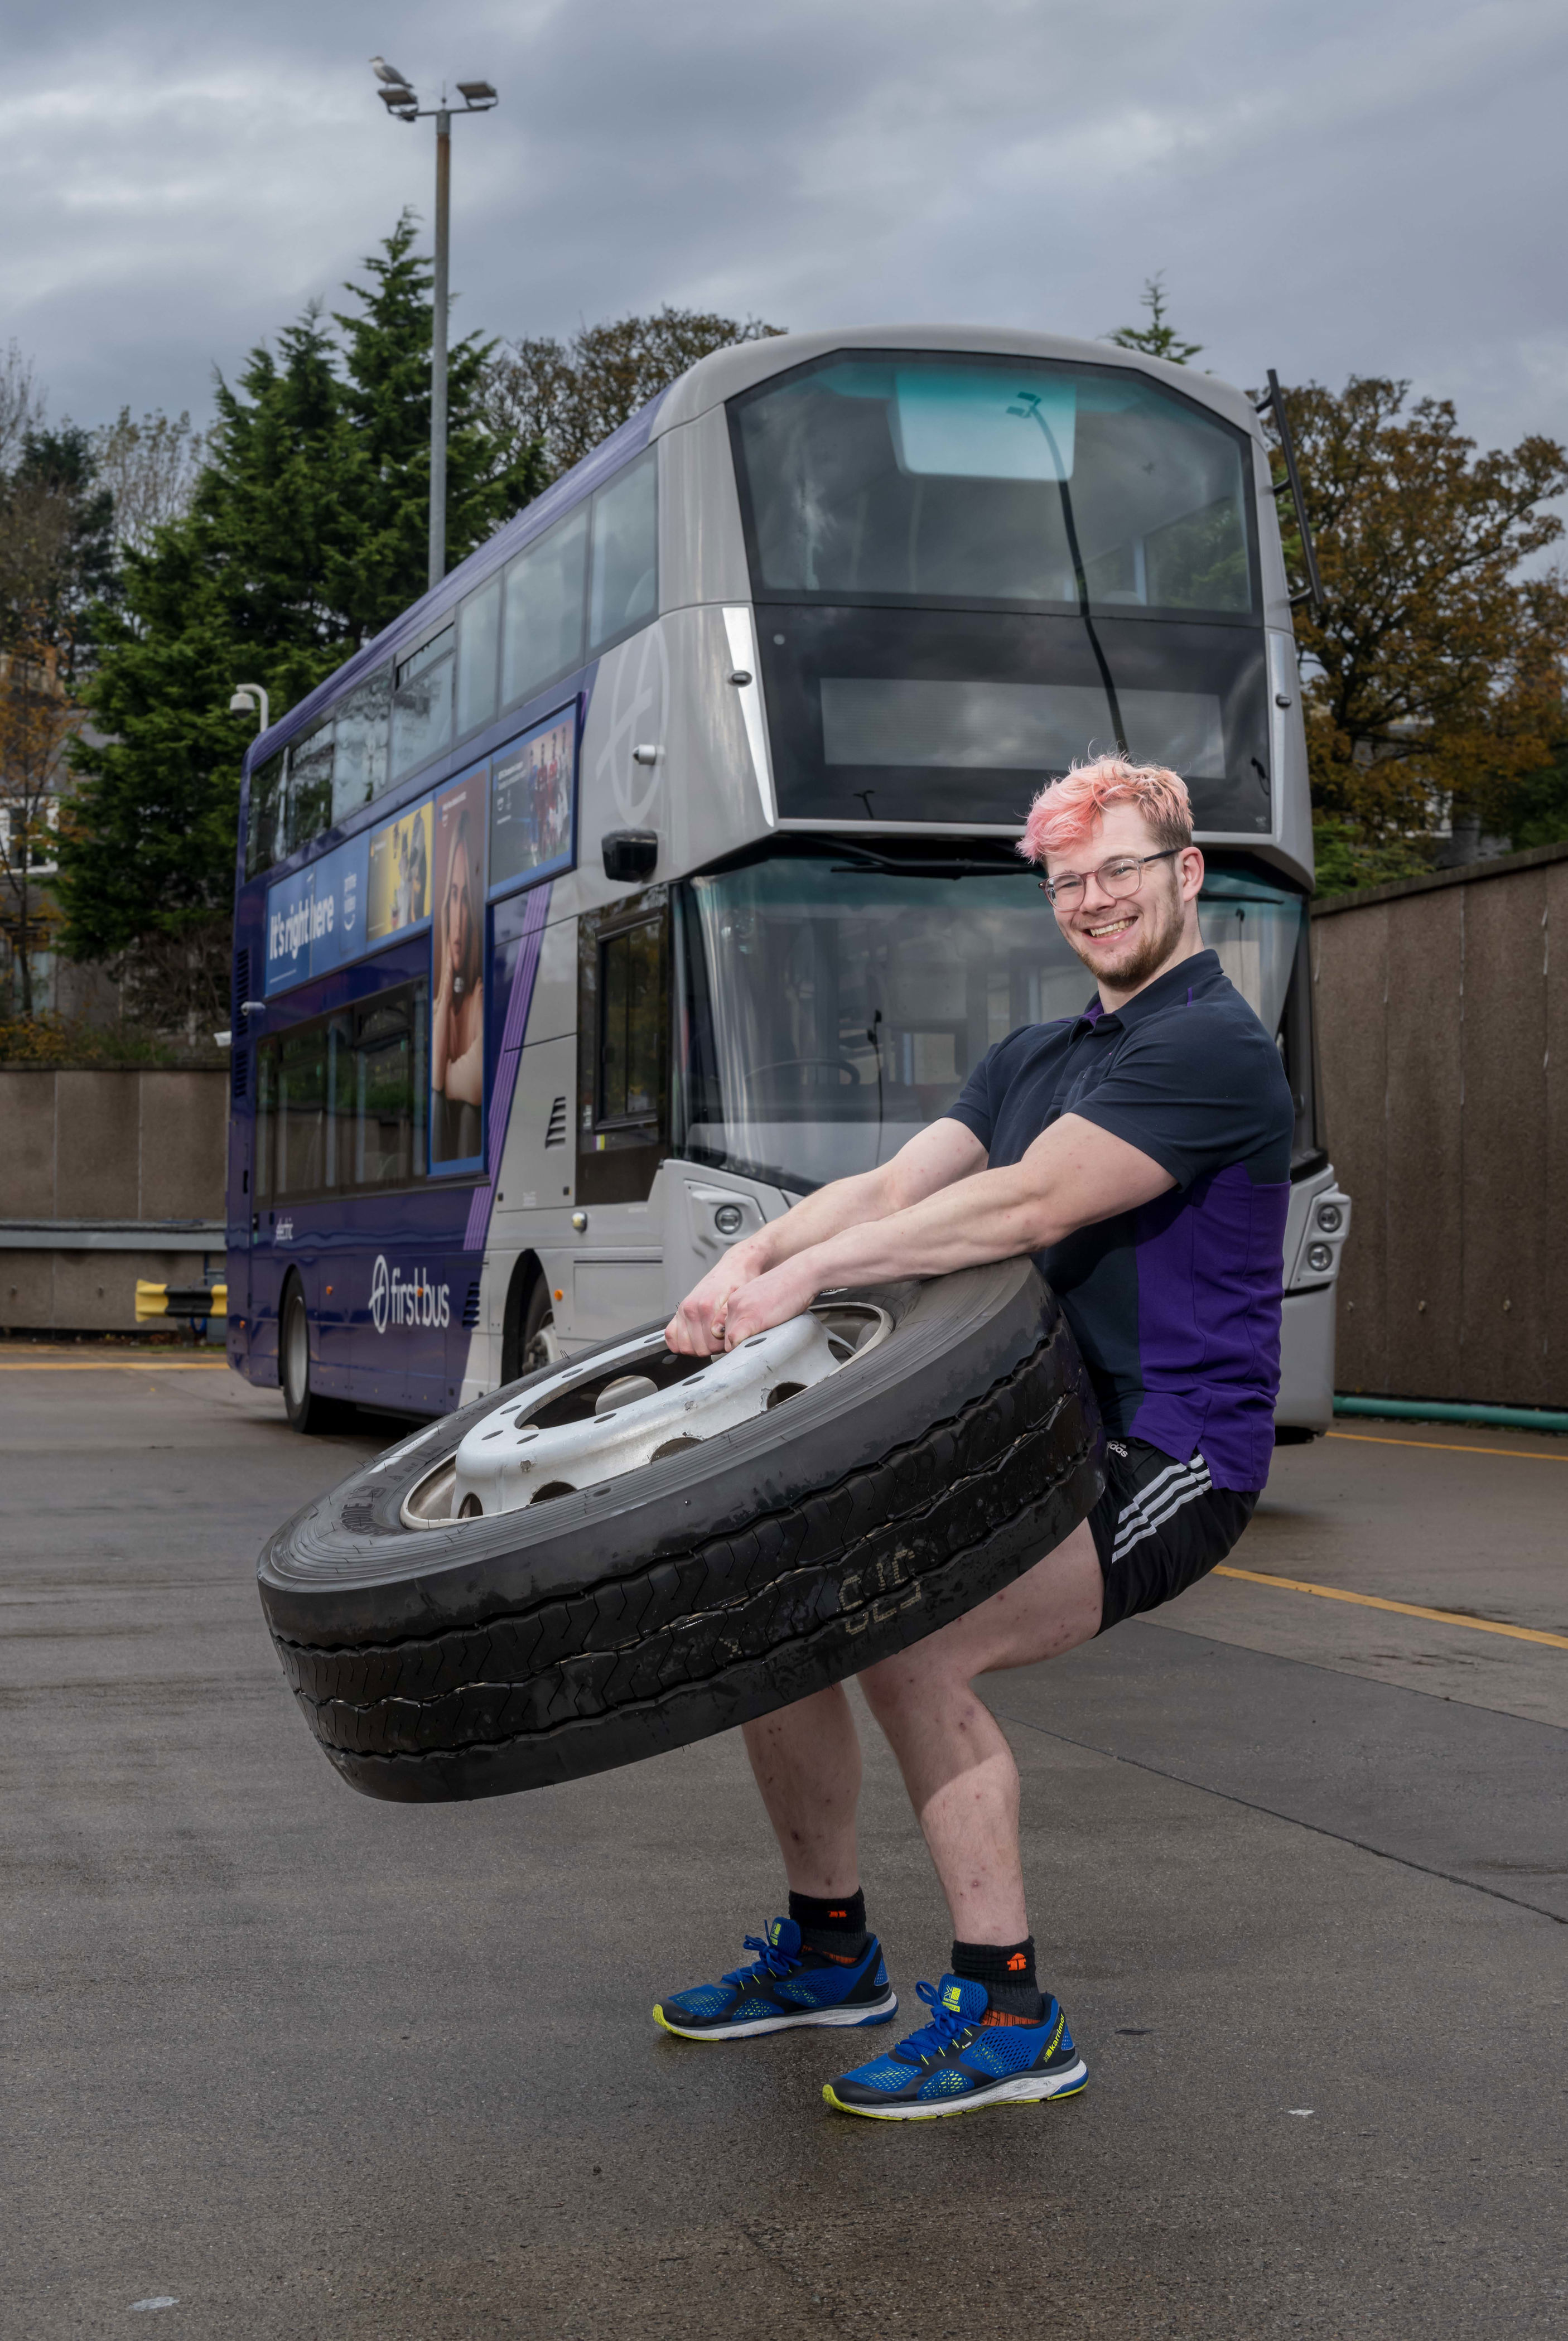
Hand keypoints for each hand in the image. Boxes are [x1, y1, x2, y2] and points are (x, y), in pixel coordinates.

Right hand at [664, 1240, 768, 1355]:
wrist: (733, 1268)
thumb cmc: (738, 1283)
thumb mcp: (739, 1299)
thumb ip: (726, 1316)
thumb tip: (716, 1332)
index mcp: (706, 1307)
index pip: (710, 1345)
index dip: (723, 1348)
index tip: (729, 1340)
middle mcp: (690, 1308)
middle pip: (698, 1349)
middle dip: (712, 1349)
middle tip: (722, 1340)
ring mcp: (682, 1310)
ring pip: (684, 1347)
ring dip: (698, 1348)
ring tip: (710, 1339)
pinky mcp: (678, 1312)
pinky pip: (670, 1336)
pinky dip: (680, 1343)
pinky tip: (694, 1339)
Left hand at [713, 1256, 820, 1349]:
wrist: (801, 1274)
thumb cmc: (789, 1288)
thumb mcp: (763, 1299)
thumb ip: (752, 1313)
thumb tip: (750, 1333)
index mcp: (735, 1300)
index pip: (724, 1328)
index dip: (734, 1339)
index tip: (747, 1342)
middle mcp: (734, 1304)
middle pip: (725, 1337)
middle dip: (738, 1345)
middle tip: (757, 1344)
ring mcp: (741, 1310)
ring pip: (729, 1342)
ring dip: (742, 1348)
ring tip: (761, 1343)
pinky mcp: (751, 1318)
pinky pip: (735, 1340)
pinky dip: (741, 1348)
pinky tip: (755, 1346)